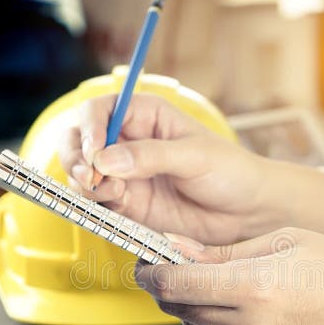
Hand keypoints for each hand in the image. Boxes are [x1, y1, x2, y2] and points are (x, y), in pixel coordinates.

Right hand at [60, 94, 323, 243]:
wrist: (248, 213)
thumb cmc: (231, 172)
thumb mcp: (196, 157)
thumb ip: (151, 156)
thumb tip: (107, 159)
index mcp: (145, 115)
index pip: (98, 111)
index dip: (88, 129)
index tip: (94, 152)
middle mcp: (129, 141)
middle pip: (79, 140)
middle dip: (76, 157)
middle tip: (88, 177)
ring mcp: (126, 174)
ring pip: (83, 173)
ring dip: (85, 183)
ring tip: (111, 192)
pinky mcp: (129, 204)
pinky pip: (98, 201)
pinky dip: (98, 203)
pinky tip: (120, 203)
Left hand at [134, 228, 323, 324]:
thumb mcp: (287, 241)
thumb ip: (226, 250)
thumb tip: (180, 250)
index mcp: (254, 287)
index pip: (172, 285)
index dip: (149, 271)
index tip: (144, 260)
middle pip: (178, 309)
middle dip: (168, 286)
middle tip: (175, 264)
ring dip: (196, 304)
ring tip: (219, 281)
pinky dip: (222, 322)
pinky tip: (246, 304)